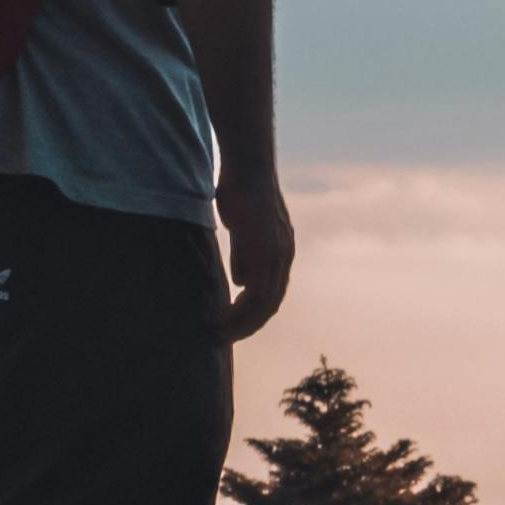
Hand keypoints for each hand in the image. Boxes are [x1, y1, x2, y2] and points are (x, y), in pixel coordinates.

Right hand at [216, 161, 296, 341]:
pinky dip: (239, 310)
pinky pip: (256, 293)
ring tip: (220, 334)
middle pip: (270, 304)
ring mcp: (277, 255)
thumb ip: (244, 254)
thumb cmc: (241, 189)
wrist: (248, 165)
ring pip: (264, 304)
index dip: (254, 313)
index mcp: (281, 252)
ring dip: (242, 323)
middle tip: (224, 339)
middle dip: (248, 325)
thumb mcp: (244, 228)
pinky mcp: (265, 251)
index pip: (272, 293)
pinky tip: (222, 317)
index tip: (234, 326)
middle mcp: (284, 257)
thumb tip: (241, 281)